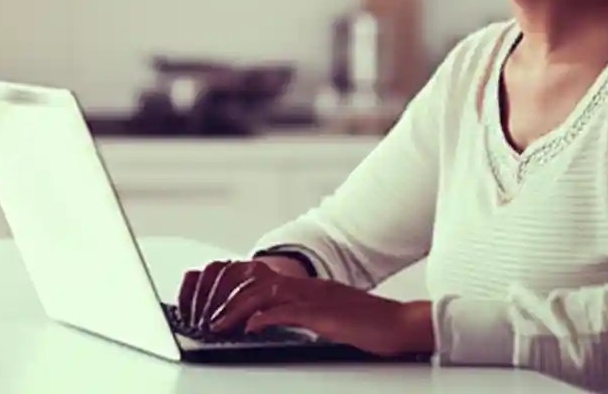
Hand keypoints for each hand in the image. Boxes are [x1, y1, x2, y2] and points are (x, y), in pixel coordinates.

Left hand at [180, 258, 432, 356]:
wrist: (400, 324)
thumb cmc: (369, 324)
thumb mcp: (329, 316)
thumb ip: (304, 313)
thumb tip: (274, 321)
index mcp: (307, 286)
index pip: (262, 279)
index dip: (235, 288)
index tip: (215, 302)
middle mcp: (307, 286)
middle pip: (255, 283)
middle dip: (227, 299)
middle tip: (207, 316)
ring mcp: (314, 297)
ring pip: (263, 295)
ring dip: (236, 310)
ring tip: (218, 325)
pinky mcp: (323, 314)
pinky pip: (286, 312)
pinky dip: (264, 318)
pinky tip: (249, 327)